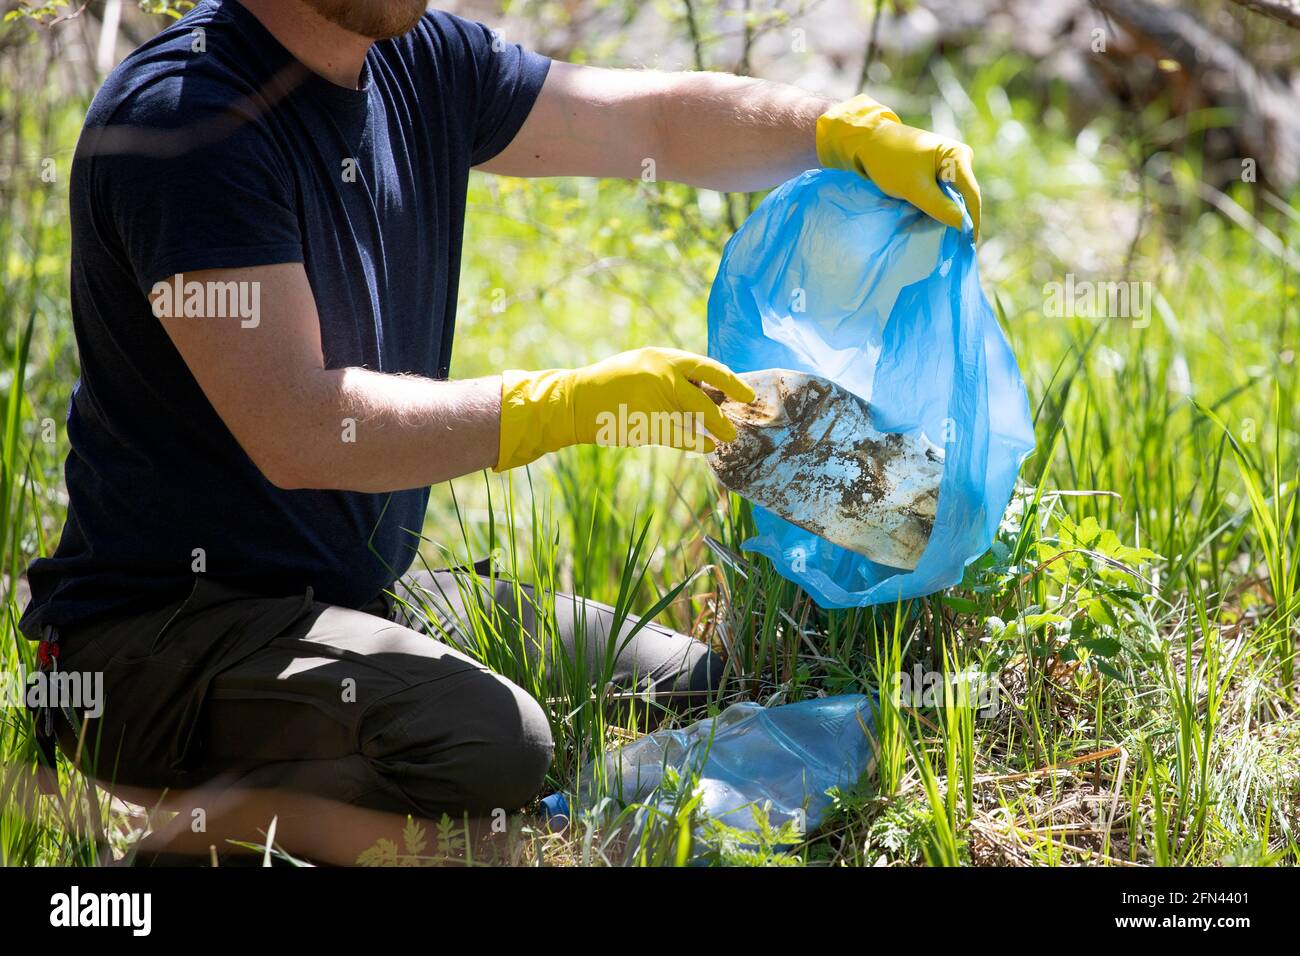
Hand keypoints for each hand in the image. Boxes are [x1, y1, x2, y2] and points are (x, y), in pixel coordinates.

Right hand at [494, 347, 755, 471]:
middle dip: (725, 412)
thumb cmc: (613, 383)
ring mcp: (653, 400)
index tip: (747, 394)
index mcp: (662, 358)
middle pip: (706, 395)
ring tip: (725, 438)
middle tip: (737, 424)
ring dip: (713, 429)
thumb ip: (673, 374)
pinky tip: (705, 446)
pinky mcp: (645, 423)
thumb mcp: (644, 366)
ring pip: (694, 418)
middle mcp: (661, 375)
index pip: (707, 367)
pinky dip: (694, 442)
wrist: (576, 400)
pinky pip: (679, 436)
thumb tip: (709, 389)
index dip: (731, 381)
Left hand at [816, 93, 980, 238]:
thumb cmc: (890, 160)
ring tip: (898, 216)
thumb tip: (964, 226)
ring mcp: (945, 170)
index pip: (971, 195)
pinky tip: (901, 211)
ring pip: (942, 204)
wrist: (867, 143)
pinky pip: (933, 200)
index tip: (969, 243)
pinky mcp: (933, 177)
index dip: (970, 220)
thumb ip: (940, 207)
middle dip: (933, 217)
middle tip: (907, 225)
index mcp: (958, 157)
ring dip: (921, 214)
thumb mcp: (914, 188)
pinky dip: (917, 209)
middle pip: (956, 202)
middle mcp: (957, 162)